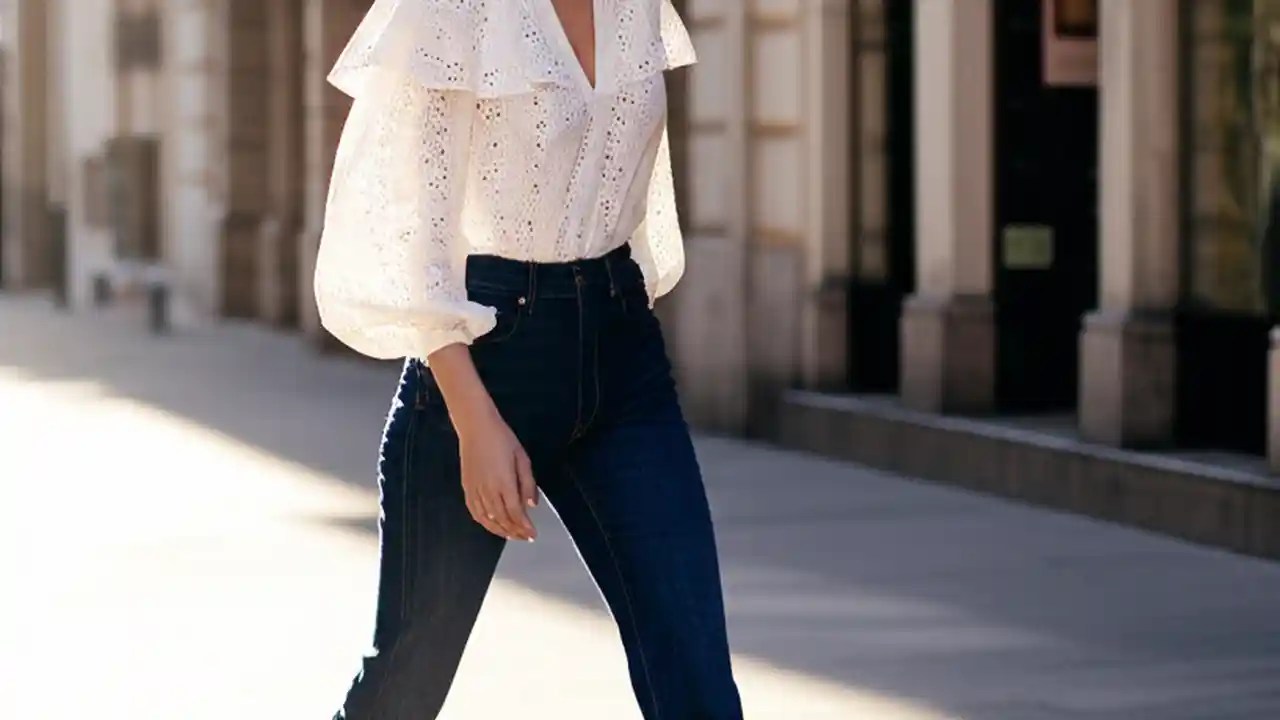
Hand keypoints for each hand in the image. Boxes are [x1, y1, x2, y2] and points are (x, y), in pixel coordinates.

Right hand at [457, 410, 538, 540]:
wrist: (476, 427)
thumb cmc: (502, 439)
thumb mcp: (522, 458)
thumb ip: (528, 483)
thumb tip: (532, 504)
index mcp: (504, 483)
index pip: (516, 513)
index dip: (524, 527)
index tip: (533, 534)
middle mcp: (488, 491)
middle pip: (503, 519)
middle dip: (515, 531)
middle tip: (525, 538)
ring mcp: (475, 491)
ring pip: (488, 519)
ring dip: (501, 530)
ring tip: (512, 536)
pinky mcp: (467, 488)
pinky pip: (475, 512)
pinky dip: (484, 523)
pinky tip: (492, 526)